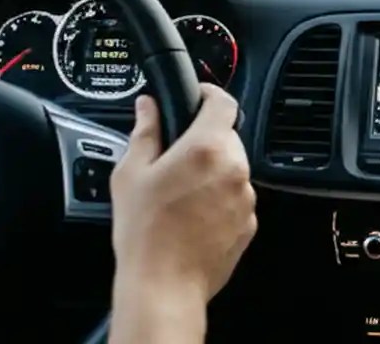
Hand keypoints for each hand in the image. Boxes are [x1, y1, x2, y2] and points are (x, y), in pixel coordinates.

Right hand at [109, 85, 255, 343]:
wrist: (164, 285)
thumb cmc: (145, 232)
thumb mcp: (131, 173)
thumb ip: (145, 131)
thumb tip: (148, 106)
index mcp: (207, 148)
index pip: (224, 101)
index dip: (209, 93)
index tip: (197, 95)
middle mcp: (234, 169)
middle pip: (227, 136)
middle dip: (203, 139)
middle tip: (174, 156)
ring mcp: (246, 198)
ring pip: (232, 168)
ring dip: (212, 171)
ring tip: (179, 192)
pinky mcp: (249, 223)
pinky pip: (235, 198)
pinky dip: (219, 198)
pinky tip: (191, 214)